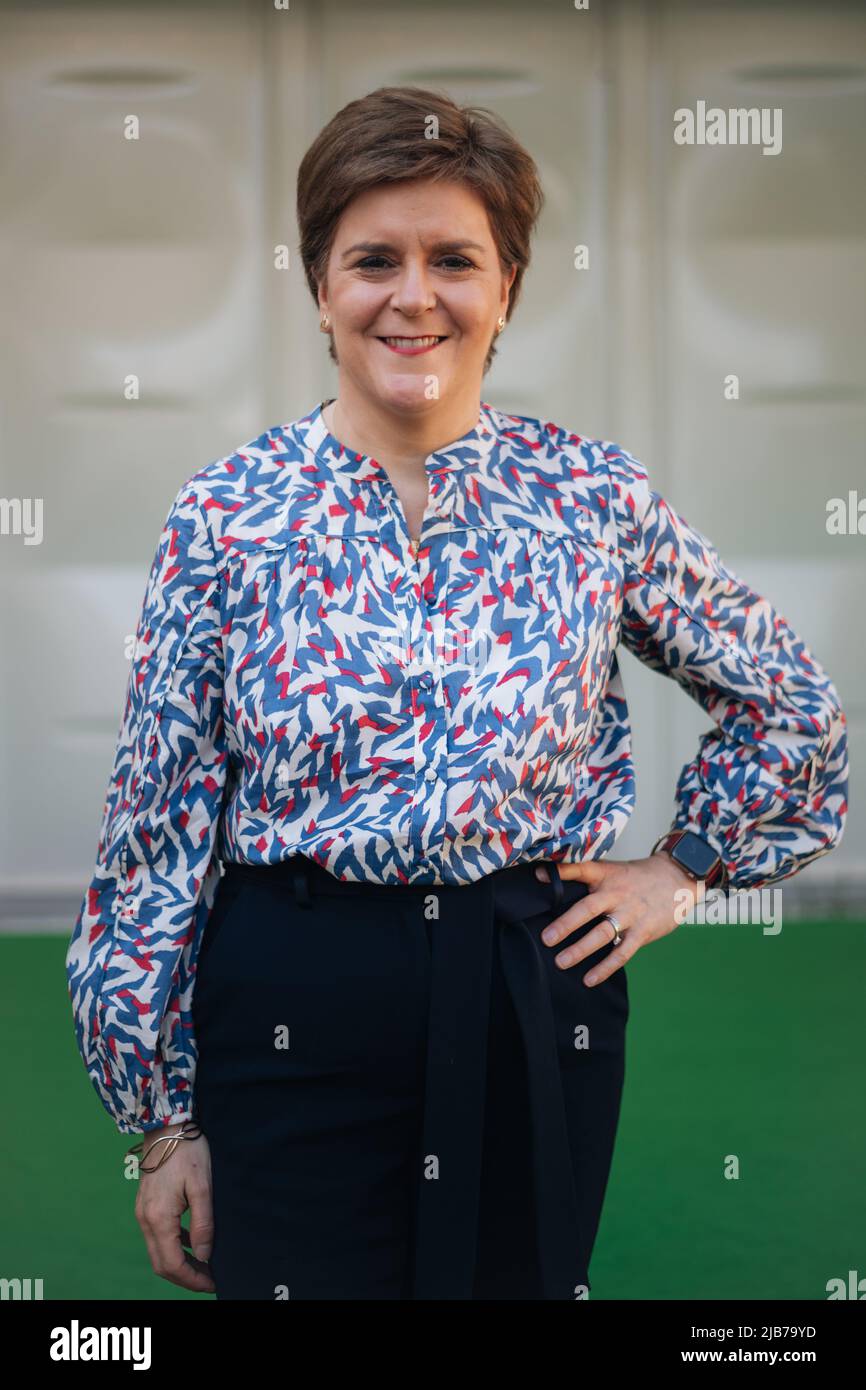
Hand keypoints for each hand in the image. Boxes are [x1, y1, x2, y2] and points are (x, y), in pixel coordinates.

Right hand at [134, 1121, 215, 1293]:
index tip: (212, 1283)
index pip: (172, 1264)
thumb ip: (203, 1224)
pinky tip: (192, 1242)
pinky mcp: (145, 1205)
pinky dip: (173, 1247)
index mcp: (158, 1218)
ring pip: (157, 1252)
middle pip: (161, 1264)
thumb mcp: (202, 1186)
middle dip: (185, 1277)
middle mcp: (145, 1219)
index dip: (192, 1279)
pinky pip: (157, 1236)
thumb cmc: (187, 1152)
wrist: (166, 1125)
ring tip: (204, 1265)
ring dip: (179, 1263)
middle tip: (209, 1279)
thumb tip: (204, 1255)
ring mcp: (142, 1212)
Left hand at [535, 853, 700, 986]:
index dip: (561, 872)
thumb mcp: (614, 870)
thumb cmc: (638, 877)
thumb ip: (586, 877)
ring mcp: (631, 914)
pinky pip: (622, 952)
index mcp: (607, 875)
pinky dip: (605, 967)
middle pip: (588, 909)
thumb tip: (548, 881)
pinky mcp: (643, 931)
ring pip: (603, 933)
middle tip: (546, 938)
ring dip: (581, 949)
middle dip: (566, 924)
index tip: (539, 877)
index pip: (582, 869)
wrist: (678, 879)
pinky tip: (589, 979)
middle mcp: (617, 894)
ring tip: (561, 962)